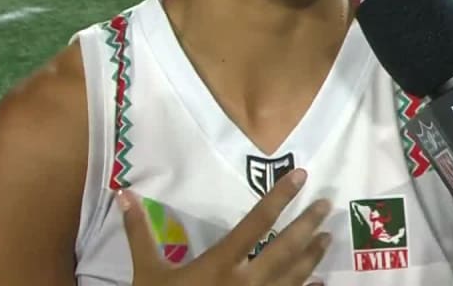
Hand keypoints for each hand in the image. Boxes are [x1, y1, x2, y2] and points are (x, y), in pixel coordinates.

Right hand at [120, 168, 331, 285]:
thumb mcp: (146, 272)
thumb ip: (139, 233)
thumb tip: (124, 194)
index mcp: (220, 263)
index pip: (257, 222)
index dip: (280, 197)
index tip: (301, 176)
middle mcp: (246, 282)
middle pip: (286, 248)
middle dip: (308, 224)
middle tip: (328, 204)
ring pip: (294, 276)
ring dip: (313, 256)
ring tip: (328, 238)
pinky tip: (320, 283)